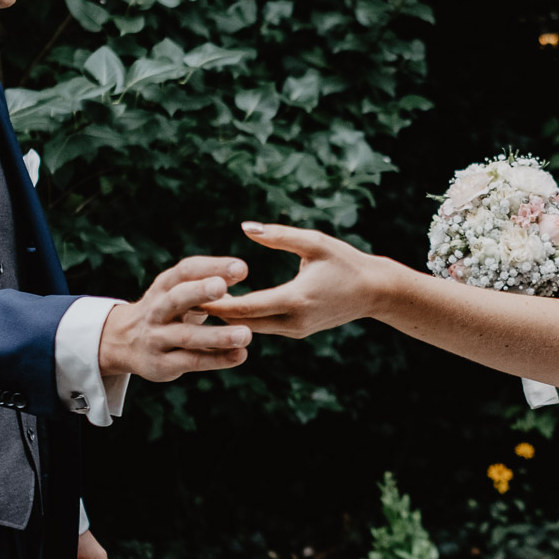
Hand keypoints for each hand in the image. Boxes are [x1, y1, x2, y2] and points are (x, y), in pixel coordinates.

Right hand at [98, 256, 252, 381]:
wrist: (124, 342)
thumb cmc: (168, 311)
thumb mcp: (179, 293)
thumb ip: (207, 288)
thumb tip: (239, 289)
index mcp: (164, 286)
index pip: (186, 271)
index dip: (212, 268)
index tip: (241, 268)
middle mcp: (157, 309)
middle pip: (177, 298)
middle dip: (200, 291)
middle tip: (223, 288)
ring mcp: (156, 338)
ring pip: (186, 336)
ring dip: (217, 335)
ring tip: (245, 334)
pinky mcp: (161, 364)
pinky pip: (191, 361)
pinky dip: (217, 359)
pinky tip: (240, 355)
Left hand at [201, 222, 382, 337]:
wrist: (375, 292)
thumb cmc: (346, 262)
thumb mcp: (314, 242)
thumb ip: (279, 236)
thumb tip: (246, 227)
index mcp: (295, 299)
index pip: (245, 306)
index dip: (216, 302)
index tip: (190, 294)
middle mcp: (292, 322)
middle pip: (242, 323)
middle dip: (214, 313)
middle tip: (183, 301)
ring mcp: (295, 331)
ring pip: (251, 327)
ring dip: (227, 317)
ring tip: (197, 304)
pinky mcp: (297, 332)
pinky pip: (263, 327)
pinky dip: (243, 319)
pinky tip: (224, 307)